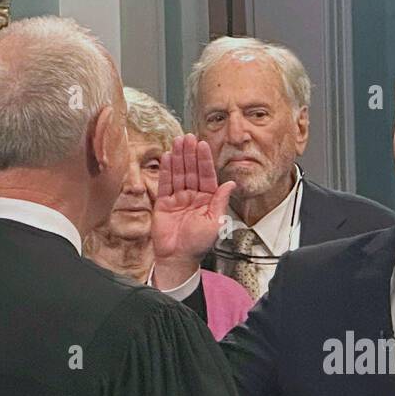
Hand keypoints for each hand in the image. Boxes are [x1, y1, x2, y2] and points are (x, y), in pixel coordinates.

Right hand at [152, 133, 236, 263]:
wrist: (178, 258)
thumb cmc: (198, 245)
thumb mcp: (215, 222)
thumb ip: (221, 201)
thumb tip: (231, 183)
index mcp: (207, 200)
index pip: (206, 175)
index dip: (204, 160)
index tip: (202, 145)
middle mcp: (193, 196)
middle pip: (191, 171)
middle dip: (190, 154)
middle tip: (188, 137)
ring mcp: (178, 198)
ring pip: (178, 174)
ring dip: (178, 157)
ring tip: (178, 141)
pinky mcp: (164, 203)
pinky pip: (165, 184)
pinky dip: (166, 170)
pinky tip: (168, 157)